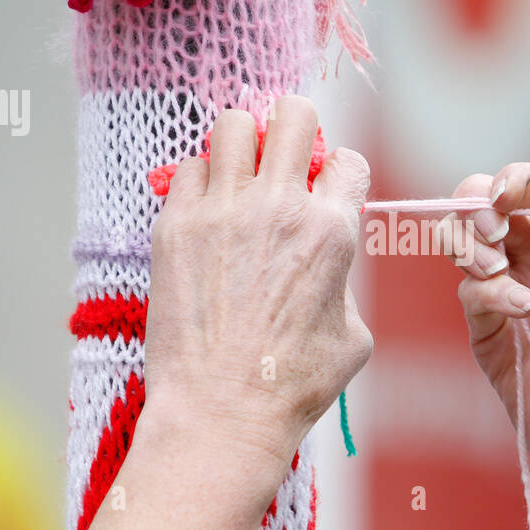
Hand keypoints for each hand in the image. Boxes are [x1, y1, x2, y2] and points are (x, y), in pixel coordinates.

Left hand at [143, 95, 373, 483]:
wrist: (220, 414)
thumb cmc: (292, 386)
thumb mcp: (354, 335)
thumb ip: (347, 279)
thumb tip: (331, 259)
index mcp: (331, 231)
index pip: (348, 161)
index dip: (341, 175)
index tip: (326, 194)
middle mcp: (278, 208)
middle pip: (294, 115)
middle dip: (297, 130)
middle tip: (285, 162)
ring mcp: (221, 212)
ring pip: (233, 124)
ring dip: (244, 143)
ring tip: (241, 177)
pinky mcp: (175, 226)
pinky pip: (188, 169)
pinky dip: (200, 182)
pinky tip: (206, 216)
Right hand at [444, 163, 529, 529]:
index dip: (525, 181)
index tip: (506, 188)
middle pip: (502, 215)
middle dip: (483, 202)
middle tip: (488, 219)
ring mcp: (521, 310)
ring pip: (475, 251)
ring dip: (474, 242)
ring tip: (495, 261)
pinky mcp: (496, 348)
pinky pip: (474, 301)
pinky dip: (485, 291)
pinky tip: (518, 305)